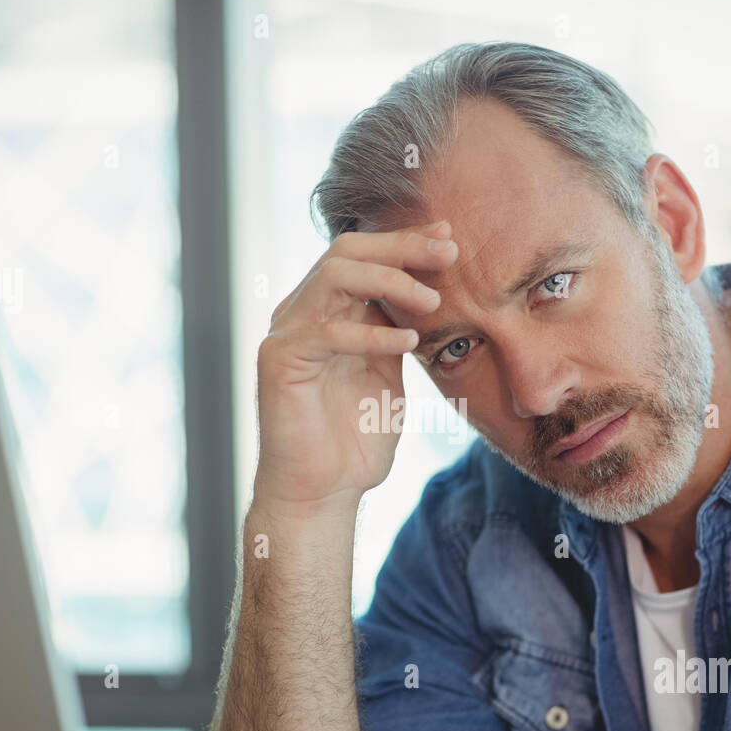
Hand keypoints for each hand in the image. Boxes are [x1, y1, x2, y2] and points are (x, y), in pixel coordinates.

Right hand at [252, 220, 458, 513]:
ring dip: (389, 280)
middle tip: (450, 253)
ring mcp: (286, 333)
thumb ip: (396, 330)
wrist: (323, 493)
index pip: (364, 255)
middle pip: (347, 251)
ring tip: (432, 302)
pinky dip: (372, 334)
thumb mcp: (388, 373)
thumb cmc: (354, 439)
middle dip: (402, 247)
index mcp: (326, 310)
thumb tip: (430, 288)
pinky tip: (408, 342)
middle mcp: (300, 312)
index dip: (406, 241)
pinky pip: (328, 332)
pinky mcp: (279, 362)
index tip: (451, 238)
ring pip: (334, 276)